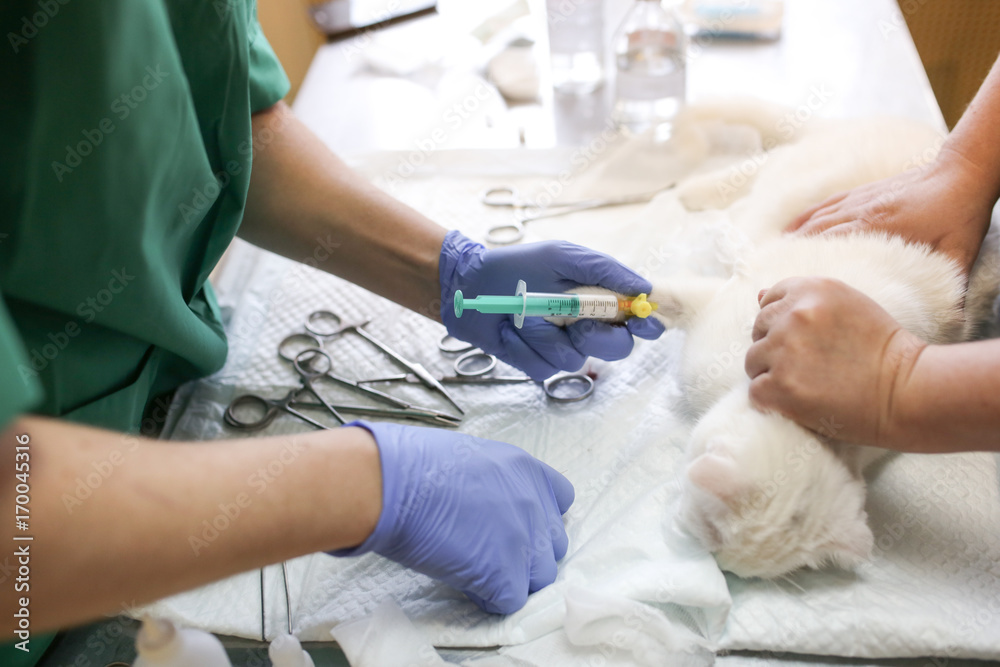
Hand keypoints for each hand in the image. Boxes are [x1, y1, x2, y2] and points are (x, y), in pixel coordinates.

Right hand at [332, 421, 573, 614]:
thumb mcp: (471, 458)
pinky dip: (491, 598)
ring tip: (477, 569)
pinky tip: (467, 583)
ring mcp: (524, 540)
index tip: (515, 524)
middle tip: (490, 551)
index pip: (561, 500)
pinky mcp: (505, 574)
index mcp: (527, 470)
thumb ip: (495, 483)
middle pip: (553, 545)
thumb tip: (489, 507)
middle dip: (527, 552)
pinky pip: (512, 600)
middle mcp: (534, 504)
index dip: (538, 518)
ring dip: (513, 578)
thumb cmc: (415, 466)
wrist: (394, 484)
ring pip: (540, 577)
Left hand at [439, 231, 664, 379]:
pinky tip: (511, 330)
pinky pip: (543, 367)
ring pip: (575, 359)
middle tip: (578, 324)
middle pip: (617, 348)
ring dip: (547, 336)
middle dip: (599, 337)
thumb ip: (603, 269)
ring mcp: (561, 347)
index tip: (642, 322)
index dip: (646, 324)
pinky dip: (524, 347)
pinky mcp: (537, 363)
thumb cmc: (517, 266)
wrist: (471, 285)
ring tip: (525, 315)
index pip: (635, 319)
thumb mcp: (561, 256)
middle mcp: (585, 326)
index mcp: (597, 298)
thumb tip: (644, 286)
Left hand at [744, 277, 924, 445]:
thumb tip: (758, 295)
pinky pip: (756, 391)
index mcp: (811, 289)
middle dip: (775, 347)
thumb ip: (804, 298)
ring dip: (771, 374)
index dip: (782, 323)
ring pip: (752, 361)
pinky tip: (799, 401)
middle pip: (758, 329)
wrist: (907, 392)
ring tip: (806, 383)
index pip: (769, 300)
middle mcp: (794, 316)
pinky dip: (772, 401)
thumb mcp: (849, 305)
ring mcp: (784, 352)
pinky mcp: (780, 387)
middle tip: (808, 365)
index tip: (804, 340)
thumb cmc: (883, 349)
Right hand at [786, 150, 993, 274]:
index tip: (787, 280)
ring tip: (773, 254)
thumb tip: (954, 321)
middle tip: (770, 272)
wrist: (963, 172)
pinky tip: (792, 226)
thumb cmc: (961, 215)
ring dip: (793, 235)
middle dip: (791, 252)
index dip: (807, 261)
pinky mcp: (863, 192)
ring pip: (816, 218)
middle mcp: (861, 212)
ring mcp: (860, 200)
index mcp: (878, 228)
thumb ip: (950, 286)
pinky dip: (805, 216)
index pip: (832, 245)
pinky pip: (825, 204)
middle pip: (816, 232)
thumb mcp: (958, 255)